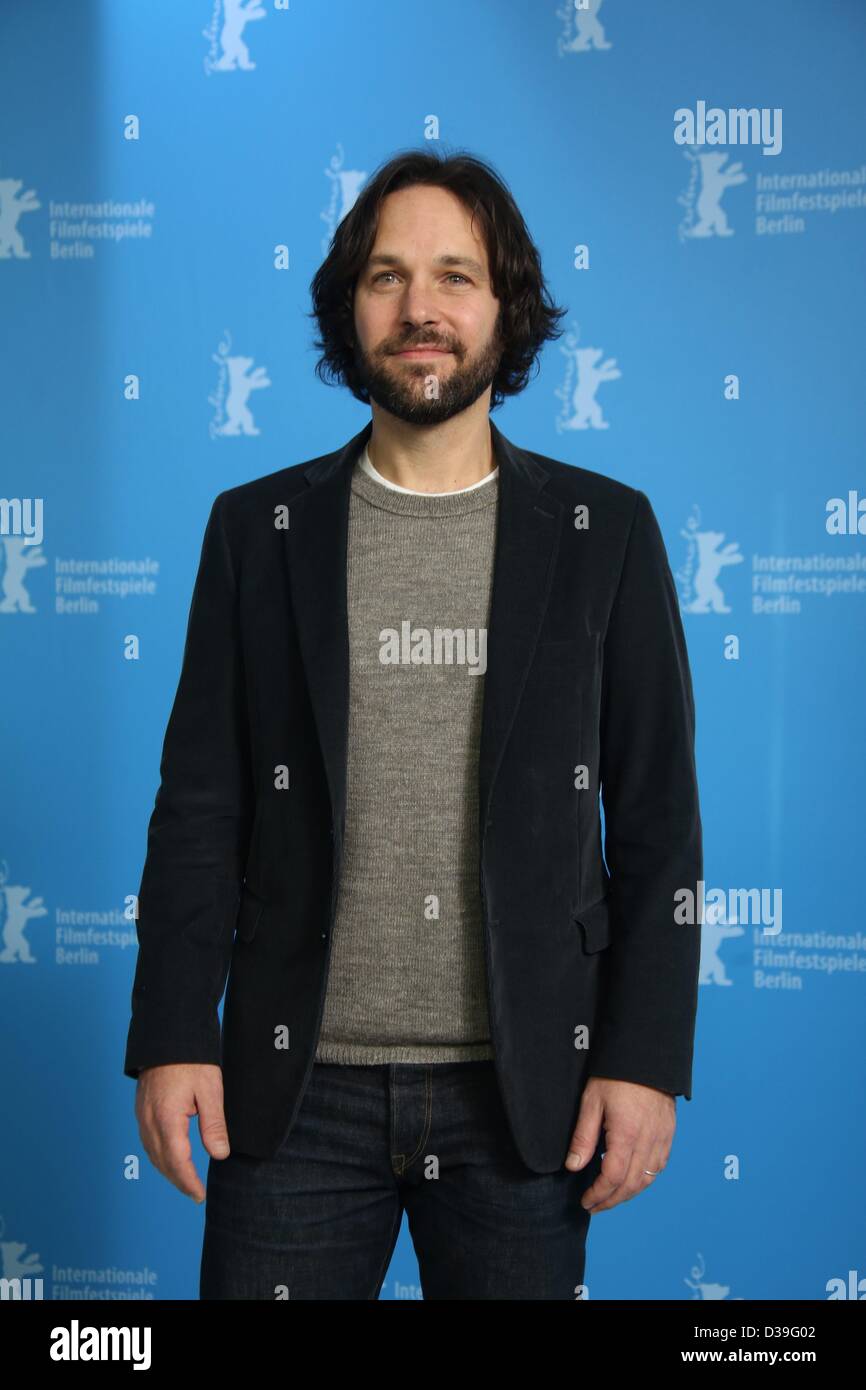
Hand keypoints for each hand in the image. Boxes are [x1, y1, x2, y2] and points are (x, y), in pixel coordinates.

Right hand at [134, 1063, 229, 1202]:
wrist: (167, 1035)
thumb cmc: (191, 1060)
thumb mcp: (210, 1090)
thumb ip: (213, 1124)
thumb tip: (219, 1154)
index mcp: (167, 1119)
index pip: (177, 1161)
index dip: (188, 1181)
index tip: (199, 1195)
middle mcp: (149, 1121)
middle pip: (162, 1162)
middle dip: (178, 1180)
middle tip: (195, 1193)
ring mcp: (142, 1115)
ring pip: (152, 1153)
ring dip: (168, 1170)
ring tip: (185, 1180)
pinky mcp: (141, 1109)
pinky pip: (148, 1141)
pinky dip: (160, 1155)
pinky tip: (170, 1157)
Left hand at [564, 1075, 675, 1212]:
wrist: (647, 1054)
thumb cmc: (616, 1074)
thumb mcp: (591, 1101)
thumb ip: (583, 1137)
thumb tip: (573, 1166)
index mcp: (626, 1135)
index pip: (612, 1178)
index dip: (598, 1195)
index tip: (586, 1202)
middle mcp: (648, 1141)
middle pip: (631, 1184)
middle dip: (611, 1200)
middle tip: (594, 1206)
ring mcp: (661, 1138)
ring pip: (647, 1179)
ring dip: (628, 1193)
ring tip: (610, 1197)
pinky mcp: (668, 1133)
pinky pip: (659, 1166)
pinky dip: (645, 1179)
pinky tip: (633, 1179)